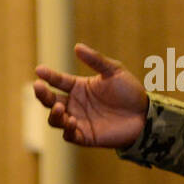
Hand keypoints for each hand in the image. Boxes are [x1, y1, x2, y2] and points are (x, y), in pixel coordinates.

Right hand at [33, 43, 148, 147]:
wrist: (145, 115)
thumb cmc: (130, 92)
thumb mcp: (114, 71)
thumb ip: (96, 60)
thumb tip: (77, 47)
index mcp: (79, 87)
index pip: (58, 80)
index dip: (48, 75)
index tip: (39, 70)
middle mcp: (75, 104)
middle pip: (50, 100)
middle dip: (41, 94)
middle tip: (38, 87)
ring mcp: (78, 120)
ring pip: (55, 119)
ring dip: (53, 113)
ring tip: (58, 106)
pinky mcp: (85, 136)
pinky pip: (69, 135)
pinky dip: (67, 129)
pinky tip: (72, 121)